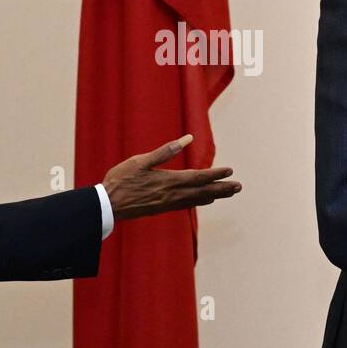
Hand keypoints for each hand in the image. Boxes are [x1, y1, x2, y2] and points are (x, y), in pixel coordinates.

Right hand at [102, 134, 241, 219]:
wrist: (108, 205)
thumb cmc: (121, 180)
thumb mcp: (141, 160)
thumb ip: (165, 151)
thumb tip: (187, 138)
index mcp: (168, 180)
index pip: (198, 177)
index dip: (216, 174)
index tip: (230, 171)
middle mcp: (172, 194)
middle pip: (203, 191)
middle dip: (222, 188)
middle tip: (239, 187)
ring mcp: (167, 203)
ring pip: (197, 199)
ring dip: (214, 195)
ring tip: (228, 193)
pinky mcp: (162, 209)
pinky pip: (186, 205)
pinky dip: (199, 201)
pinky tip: (205, 200)